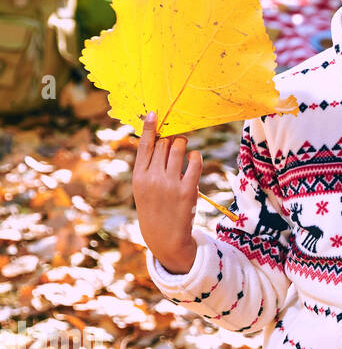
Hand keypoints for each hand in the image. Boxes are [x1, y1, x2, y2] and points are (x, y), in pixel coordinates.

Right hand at [132, 111, 200, 274]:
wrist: (165, 236)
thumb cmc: (155, 206)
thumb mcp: (144, 187)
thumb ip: (149, 165)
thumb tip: (162, 138)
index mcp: (138, 176)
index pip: (144, 145)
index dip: (150, 127)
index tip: (154, 113)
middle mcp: (152, 178)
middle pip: (164, 143)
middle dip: (171, 139)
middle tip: (175, 141)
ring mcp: (170, 184)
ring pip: (179, 148)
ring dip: (183, 143)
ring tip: (184, 148)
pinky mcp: (188, 190)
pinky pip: (195, 161)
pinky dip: (196, 156)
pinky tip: (194, 158)